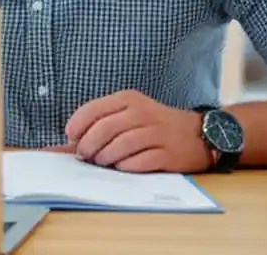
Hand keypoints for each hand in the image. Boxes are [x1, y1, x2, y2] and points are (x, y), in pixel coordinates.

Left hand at [65, 90, 210, 172]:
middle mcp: (142, 112)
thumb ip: (102, 122)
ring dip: (105, 157)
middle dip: (88, 145)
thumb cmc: (154, 125)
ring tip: (102, 162)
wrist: (199, 135)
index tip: (71, 138)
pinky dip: (126, 166)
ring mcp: (157, 132)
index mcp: (128, 99)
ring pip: (120, 145)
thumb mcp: (129, 113)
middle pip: (105, 129)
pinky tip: (122, 167)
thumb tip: (68, 143)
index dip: (77, 126)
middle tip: (85, 156)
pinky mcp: (169, 153)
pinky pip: (140, 161)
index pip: (93, 110)